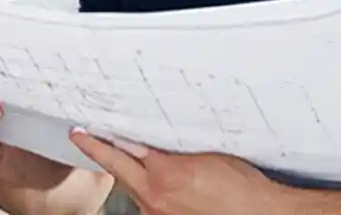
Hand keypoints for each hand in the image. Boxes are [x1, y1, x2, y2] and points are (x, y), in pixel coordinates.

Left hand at [69, 128, 280, 213]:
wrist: (260, 214)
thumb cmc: (241, 188)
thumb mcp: (204, 157)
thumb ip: (167, 152)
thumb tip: (145, 146)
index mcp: (163, 176)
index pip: (119, 154)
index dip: (96, 143)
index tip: (80, 134)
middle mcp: (155, 200)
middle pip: (120, 174)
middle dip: (105, 156)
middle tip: (88, 140)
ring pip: (135, 192)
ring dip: (133, 177)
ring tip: (137, 164)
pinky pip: (149, 207)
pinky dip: (149, 195)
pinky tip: (159, 187)